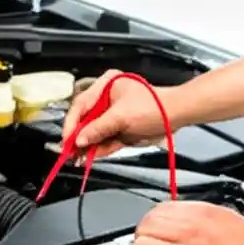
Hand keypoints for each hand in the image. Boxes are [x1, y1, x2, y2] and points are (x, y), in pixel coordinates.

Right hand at [62, 69, 177, 159]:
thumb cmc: (153, 107)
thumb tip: (79, 140)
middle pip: (84, 120)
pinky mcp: (118, 129)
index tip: (67, 140)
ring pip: (93, 132)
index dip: (71, 124)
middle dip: (77, 137)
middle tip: (69, 152)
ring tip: (77, 158)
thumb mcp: (121, 117)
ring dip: (86, 146)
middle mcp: (105, 99)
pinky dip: (98, 149)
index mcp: (105, 86)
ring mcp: (112, 116)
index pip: (80, 105)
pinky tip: (89, 157)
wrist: (176, 116)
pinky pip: (104, 140)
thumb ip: (98, 129)